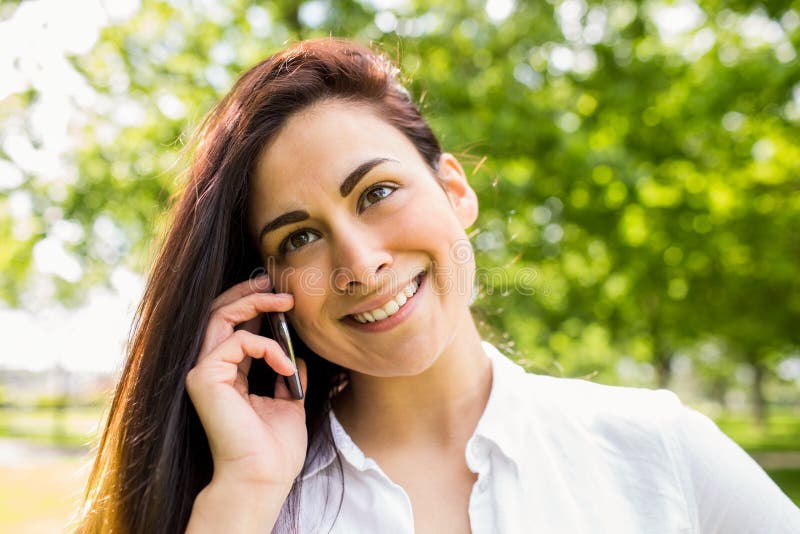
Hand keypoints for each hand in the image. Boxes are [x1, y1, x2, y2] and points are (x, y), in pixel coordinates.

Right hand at [185, 275, 307, 489]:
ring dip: (255, 302)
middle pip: (220, 313)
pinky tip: (285, 367)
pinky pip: (239, 342)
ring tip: (286, 301)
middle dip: (249, 292)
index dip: (255, 305)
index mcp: (229, 376)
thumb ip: (287, 374)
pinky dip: (268, 347)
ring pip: (221, 316)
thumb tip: (296, 353)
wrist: (263, 477)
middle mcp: (210, 370)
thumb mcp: (289, 402)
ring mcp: (203, 373)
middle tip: (278, 283)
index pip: (234, 327)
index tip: (283, 297)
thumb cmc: (275, 449)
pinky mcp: (204, 378)